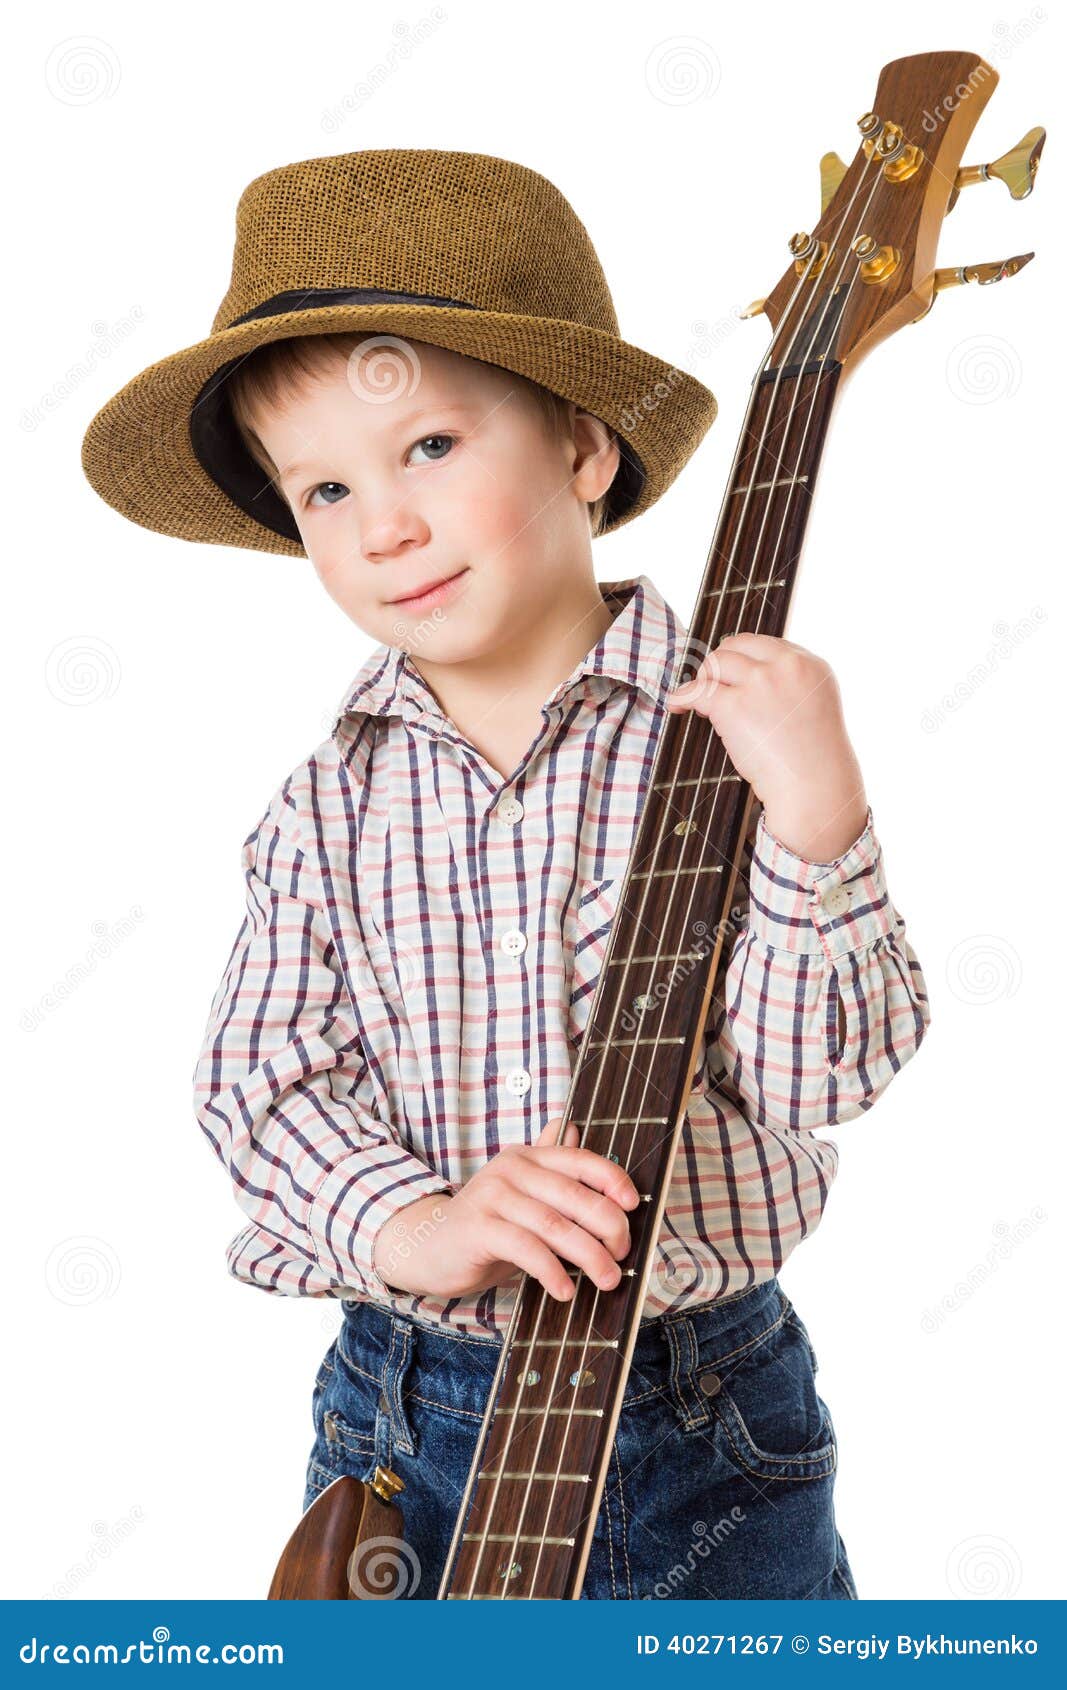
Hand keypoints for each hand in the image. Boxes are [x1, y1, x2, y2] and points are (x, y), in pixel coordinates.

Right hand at [371, 1117, 640, 1301]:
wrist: (427, 1247)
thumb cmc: (485, 1226)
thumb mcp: (521, 1195)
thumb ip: (549, 1167)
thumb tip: (574, 1126)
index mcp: (527, 1157)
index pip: (579, 1160)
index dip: (612, 1179)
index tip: (634, 1205)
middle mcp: (511, 1169)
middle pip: (574, 1195)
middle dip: (608, 1228)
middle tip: (623, 1257)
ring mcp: (492, 1196)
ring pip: (555, 1225)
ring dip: (588, 1255)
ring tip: (606, 1279)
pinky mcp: (479, 1228)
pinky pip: (526, 1249)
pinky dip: (552, 1271)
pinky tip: (565, 1290)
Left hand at [665, 632, 867, 861]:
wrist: (815, 787)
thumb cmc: (813, 759)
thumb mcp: (813, 706)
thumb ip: (787, 686)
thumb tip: (745, 680)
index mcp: (809, 665)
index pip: (764, 644)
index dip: (743, 659)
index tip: (732, 675)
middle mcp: (786, 667)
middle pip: (736, 646)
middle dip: (719, 665)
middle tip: (713, 686)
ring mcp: (760, 683)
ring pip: (715, 663)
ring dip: (702, 680)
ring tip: (701, 702)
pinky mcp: (735, 706)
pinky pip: (697, 691)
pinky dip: (681, 696)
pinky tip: (676, 705)